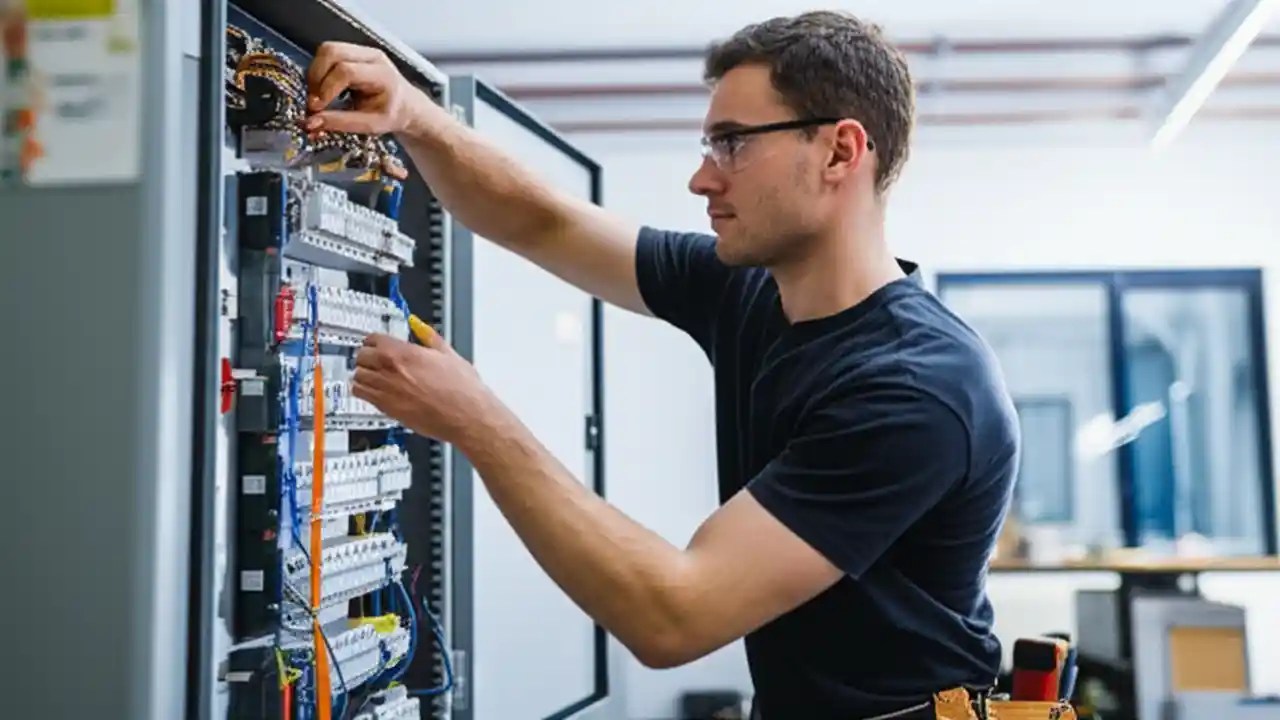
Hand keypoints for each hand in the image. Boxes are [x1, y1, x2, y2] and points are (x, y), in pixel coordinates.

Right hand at [303, 41, 428, 135]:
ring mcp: (361, 51)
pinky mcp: (352, 52)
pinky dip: (319, 71)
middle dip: (316, 77)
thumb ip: (341, 123)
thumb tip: (311, 123)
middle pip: (332, 52)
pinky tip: (323, 89)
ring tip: (317, 96)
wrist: (406, 105)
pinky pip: (328, 54)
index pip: (346, 71)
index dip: (326, 88)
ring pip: (326, 50)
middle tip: (313, 101)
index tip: (317, 107)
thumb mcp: (371, 126)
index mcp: (381, 74)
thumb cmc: (393, 115)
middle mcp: (371, 56)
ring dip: (315, 73)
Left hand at [351, 330, 500, 446]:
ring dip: (363, 374)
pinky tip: (375, 391)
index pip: (372, 339)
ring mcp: (386, 391)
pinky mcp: (386, 409)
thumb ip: (429, 336)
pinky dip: (364, 391)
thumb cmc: (462, 390)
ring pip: (357, 376)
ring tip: (372, 375)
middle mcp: (390, 370)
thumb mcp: (448, 354)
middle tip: (374, 359)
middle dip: (367, 356)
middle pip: (360, 356)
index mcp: (404, 353)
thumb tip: (418, 324)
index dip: (375, 341)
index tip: (378, 344)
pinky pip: (362, 395)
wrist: (466, 416)